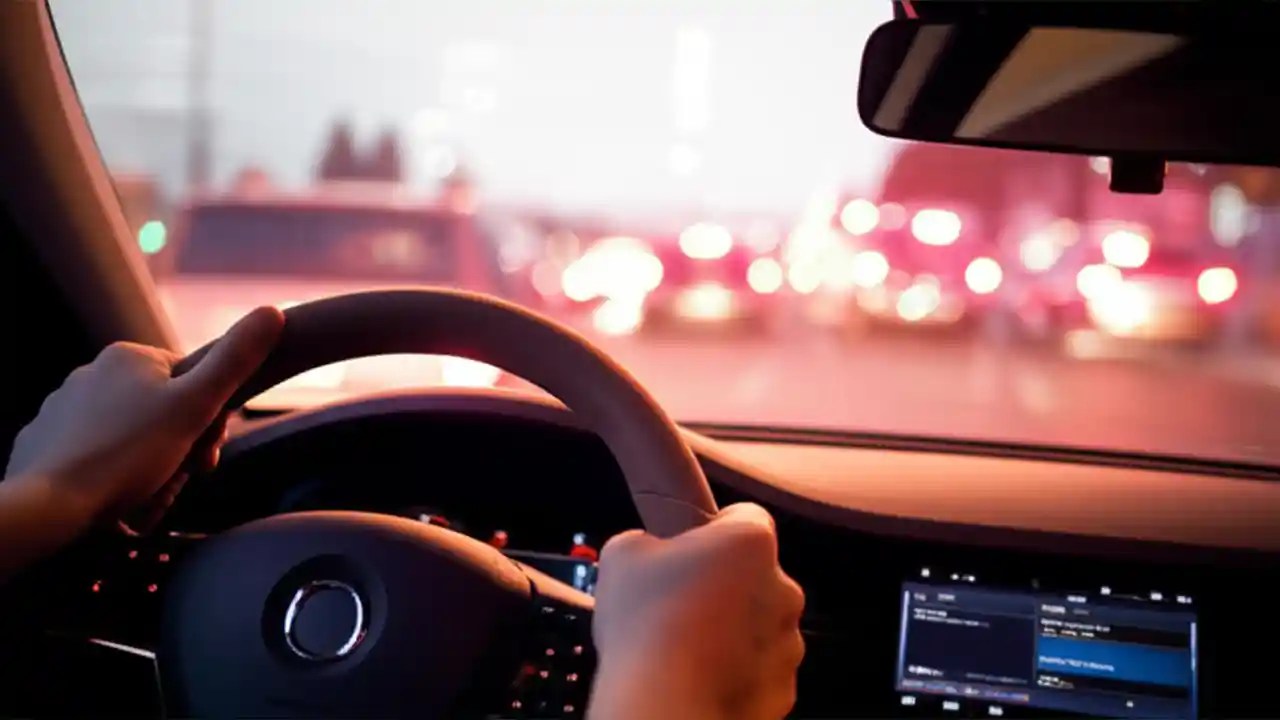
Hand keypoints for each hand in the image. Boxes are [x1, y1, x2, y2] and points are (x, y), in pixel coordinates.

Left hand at [4, 306, 282, 528]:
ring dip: (147, 462)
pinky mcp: (43, 441)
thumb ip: (235, 359)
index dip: (207, 418)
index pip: (190, 380)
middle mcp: (90, 372)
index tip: (205, 454)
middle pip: (160, 409)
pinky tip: (111, 494)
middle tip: (179, 476)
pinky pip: (92, 453)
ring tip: (144, 491)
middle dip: (177, 445)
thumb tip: (273, 311)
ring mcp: (61, 407)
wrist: (49, 504)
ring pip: (129, 434)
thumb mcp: (196, 406)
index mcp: (128, 356)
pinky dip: (107, 472)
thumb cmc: (129, 453)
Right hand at [589, 503, 804, 719]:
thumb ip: (647, 542)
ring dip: (733, 630)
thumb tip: (651, 551)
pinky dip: (739, 672)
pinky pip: (761, 669)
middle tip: (681, 603)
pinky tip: (702, 678)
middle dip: (725, 585)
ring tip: (687, 648)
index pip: (745, 516)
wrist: (665, 707)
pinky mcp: (785, 688)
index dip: (715, 529)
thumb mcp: (623, 555)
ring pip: (761, 625)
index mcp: (750, 542)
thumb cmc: (646, 623)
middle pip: (756, 575)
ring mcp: (789, 643)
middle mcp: (783, 588)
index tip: (688, 549)